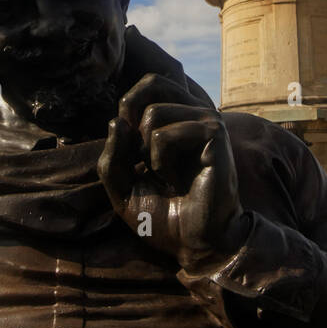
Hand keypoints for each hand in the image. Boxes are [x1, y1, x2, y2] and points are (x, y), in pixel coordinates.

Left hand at [97, 73, 248, 272]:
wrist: (194, 243)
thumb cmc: (163, 215)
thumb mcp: (122, 185)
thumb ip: (112, 153)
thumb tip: (118, 121)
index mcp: (178, 117)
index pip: (149, 83)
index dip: (128, 111)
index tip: (135, 153)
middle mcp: (195, 112)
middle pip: (150, 85)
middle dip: (134, 128)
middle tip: (145, 162)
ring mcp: (207, 121)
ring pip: (152, 113)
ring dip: (147, 153)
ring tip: (166, 176)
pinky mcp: (214, 135)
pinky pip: (164, 135)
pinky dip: (160, 163)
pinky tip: (178, 181)